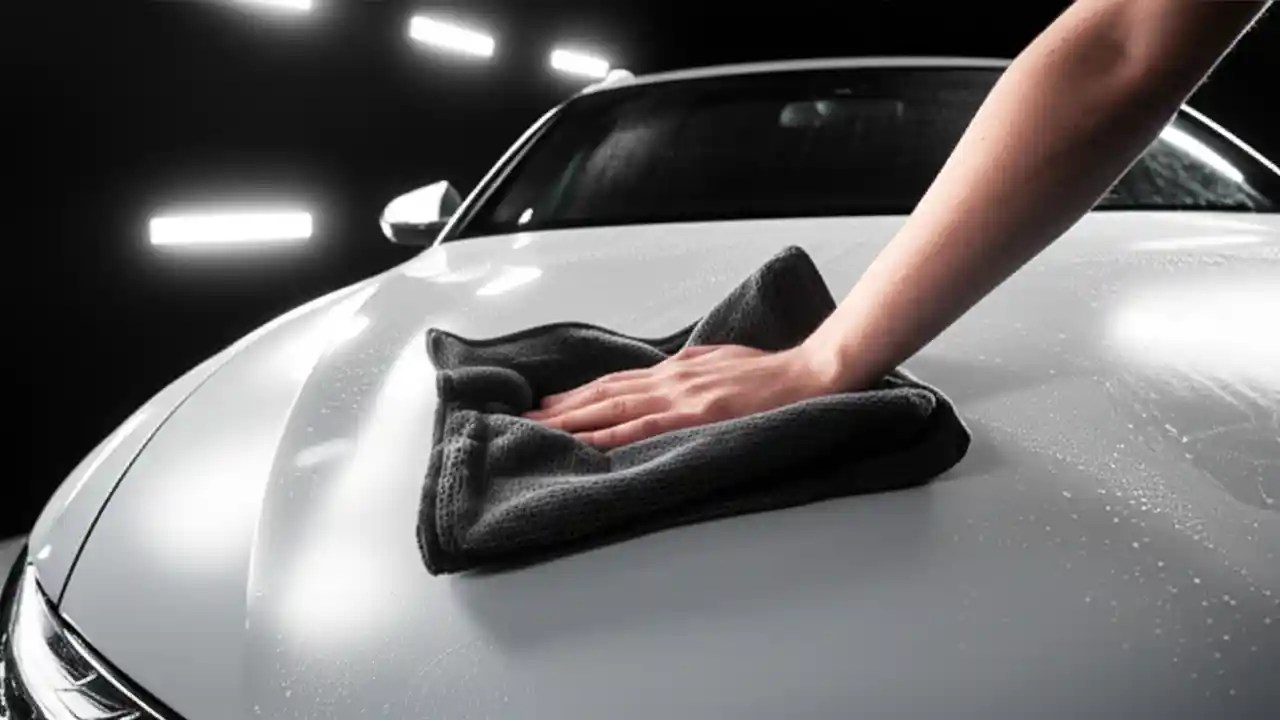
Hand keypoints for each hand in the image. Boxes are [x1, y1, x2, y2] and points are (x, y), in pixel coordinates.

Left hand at [524, 344, 840, 447]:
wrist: (808, 374)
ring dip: (572, 419)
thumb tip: (666, 377)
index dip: (579, 393)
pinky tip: (584, 443)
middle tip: (524, 418)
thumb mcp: (720, 362)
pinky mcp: (694, 416)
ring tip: (538, 428)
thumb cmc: (771, 373)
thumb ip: (689, 371)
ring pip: (612, 408)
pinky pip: (642, 428)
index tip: (549, 402)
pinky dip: (609, 435)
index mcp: (676, 369)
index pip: (615, 381)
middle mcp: (669, 379)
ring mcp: (679, 397)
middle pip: (602, 392)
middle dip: (561, 407)